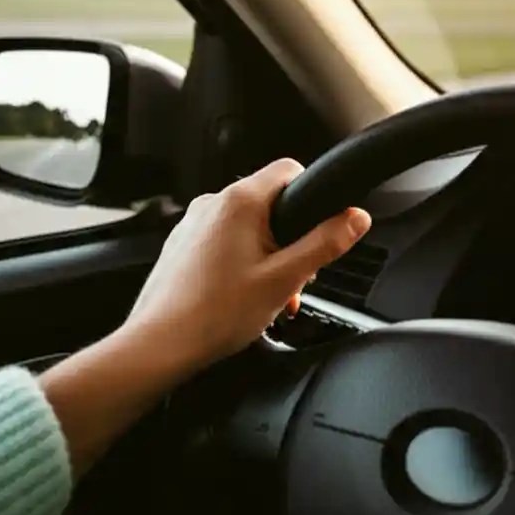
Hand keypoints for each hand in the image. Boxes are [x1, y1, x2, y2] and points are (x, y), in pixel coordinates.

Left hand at [124, 158, 370, 371]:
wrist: (159, 344)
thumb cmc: (214, 315)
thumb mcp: (284, 279)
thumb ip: (325, 244)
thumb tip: (355, 219)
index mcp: (239, 203)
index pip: (289, 170)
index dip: (312, 196)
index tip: (320, 229)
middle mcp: (212, 205)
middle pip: (271, 204)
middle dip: (291, 239)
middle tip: (294, 278)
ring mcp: (194, 224)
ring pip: (248, 226)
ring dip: (268, 256)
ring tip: (268, 296)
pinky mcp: (184, 245)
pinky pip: (225, 242)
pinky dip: (242, 263)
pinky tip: (243, 297)